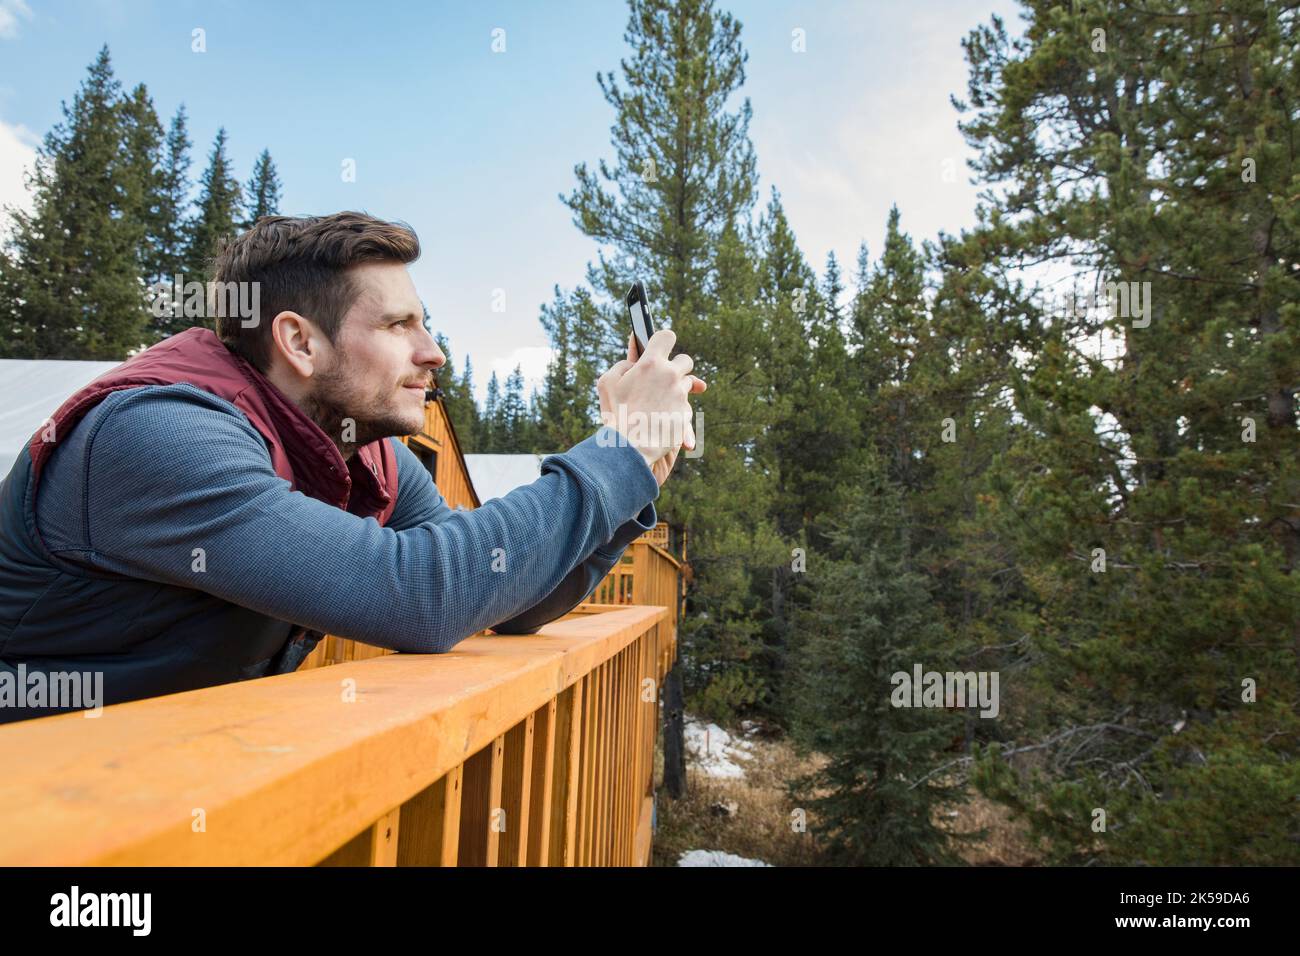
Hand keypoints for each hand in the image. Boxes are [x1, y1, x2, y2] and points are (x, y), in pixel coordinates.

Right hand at [598, 329, 705, 478]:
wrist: (630, 447)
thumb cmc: (615, 414)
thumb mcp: (607, 383)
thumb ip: (622, 366)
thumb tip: (633, 362)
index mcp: (650, 364)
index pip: (667, 336)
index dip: (663, 341)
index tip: (660, 347)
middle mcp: (670, 376)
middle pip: (685, 361)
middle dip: (677, 367)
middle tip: (665, 377)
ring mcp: (680, 395)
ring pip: (688, 385)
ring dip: (677, 390)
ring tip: (659, 403)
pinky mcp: (685, 413)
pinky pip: (685, 408)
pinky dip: (677, 413)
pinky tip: (663, 421)